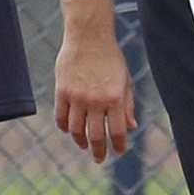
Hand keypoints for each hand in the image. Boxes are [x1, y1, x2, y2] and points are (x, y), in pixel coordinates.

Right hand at [54, 0, 136, 162]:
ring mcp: (77, 97)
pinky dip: (65, 127)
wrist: (88, 35)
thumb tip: (131, 127)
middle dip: (99, 151)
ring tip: (84, 145)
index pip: (116, 132)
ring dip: (80, 141)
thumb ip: (127, 105)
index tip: (118, 152)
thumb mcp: (124, 80)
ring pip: (76, 130)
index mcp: (115, 98)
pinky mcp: (62, 91)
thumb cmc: (110, 57)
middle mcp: (96, 100)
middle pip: (95, 136)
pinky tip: (69, 130)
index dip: (118, 146)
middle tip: (99, 159)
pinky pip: (62, 117)